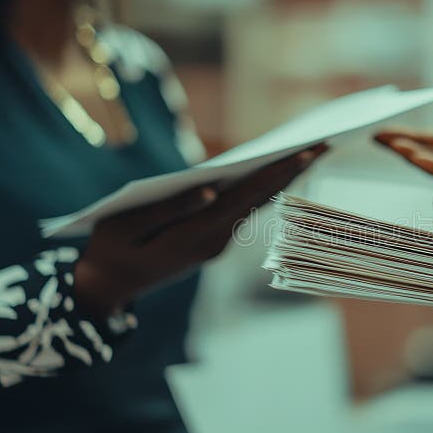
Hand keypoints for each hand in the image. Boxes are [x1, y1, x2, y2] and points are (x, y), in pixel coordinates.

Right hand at [74, 145, 326, 318]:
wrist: (107, 287)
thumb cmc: (112, 248)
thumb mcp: (130, 224)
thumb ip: (170, 208)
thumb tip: (210, 189)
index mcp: (196, 236)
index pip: (246, 198)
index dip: (277, 174)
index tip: (307, 153)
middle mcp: (216, 243)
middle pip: (260, 201)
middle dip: (292, 172)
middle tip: (324, 145)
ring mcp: (217, 246)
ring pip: (255, 207)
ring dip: (282, 180)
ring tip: (310, 152)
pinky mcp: (213, 243)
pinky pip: (244, 212)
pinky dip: (263, 190)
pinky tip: (277, 172)